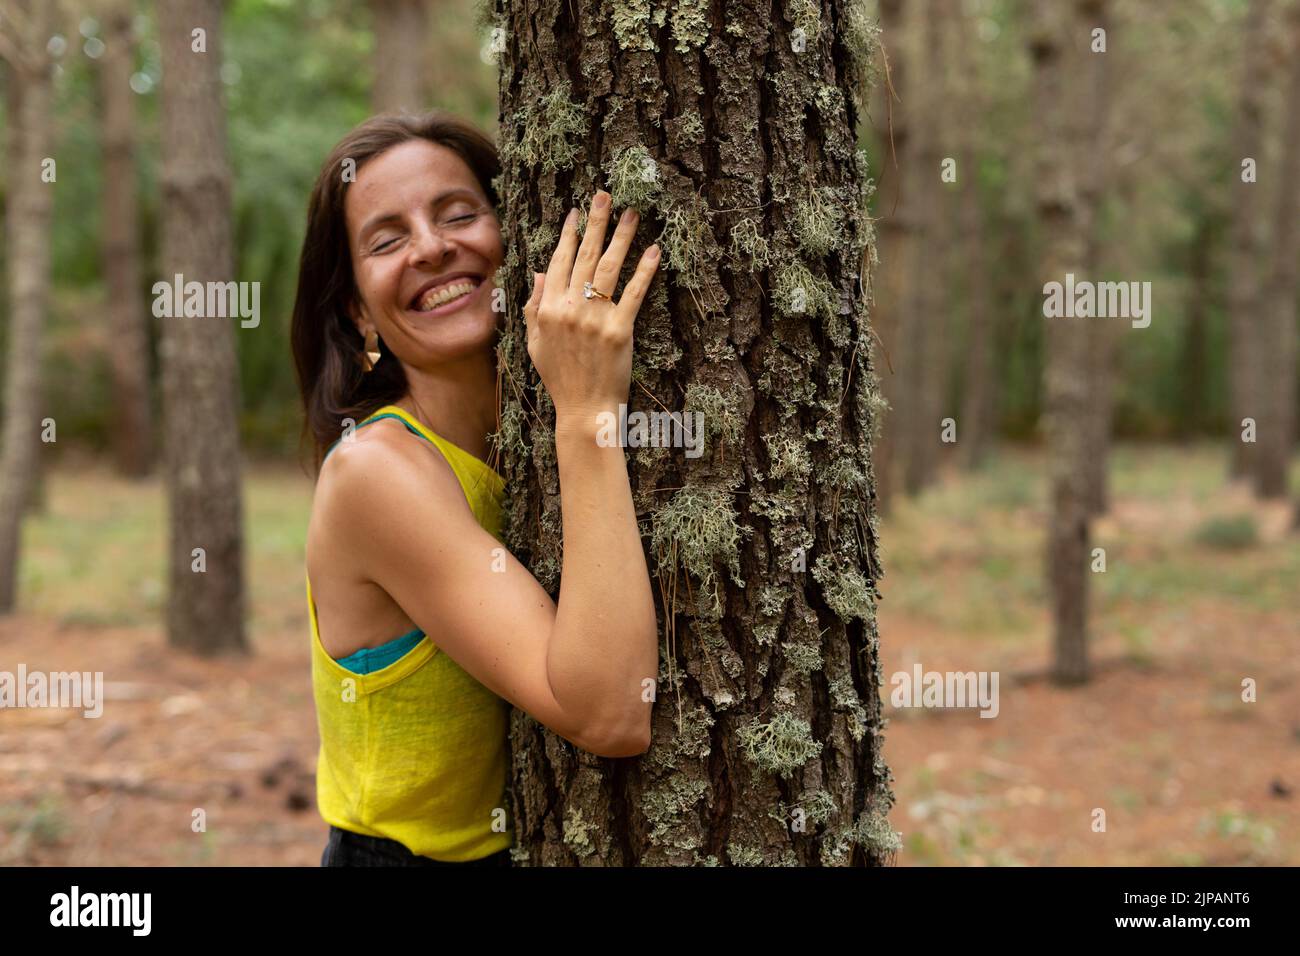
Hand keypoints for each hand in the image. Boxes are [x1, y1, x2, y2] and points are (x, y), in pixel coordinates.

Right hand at [523, 189, 659, 424]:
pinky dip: (644, 270)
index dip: (568, 234)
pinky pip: (633, 293)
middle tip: (605, 195)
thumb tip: (539, 272)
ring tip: (632, 214)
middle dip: (596, 222)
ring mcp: (595, 319)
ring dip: (622, 237)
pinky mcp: (620, 330)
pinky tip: (654, 250)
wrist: (584, 410)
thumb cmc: (561, 378)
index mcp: (548, 309)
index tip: (576, 213)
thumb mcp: (536, 343)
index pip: (558, 261)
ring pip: (608, 268)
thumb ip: (534, 306)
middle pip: (584, 256)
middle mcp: (569, 309)